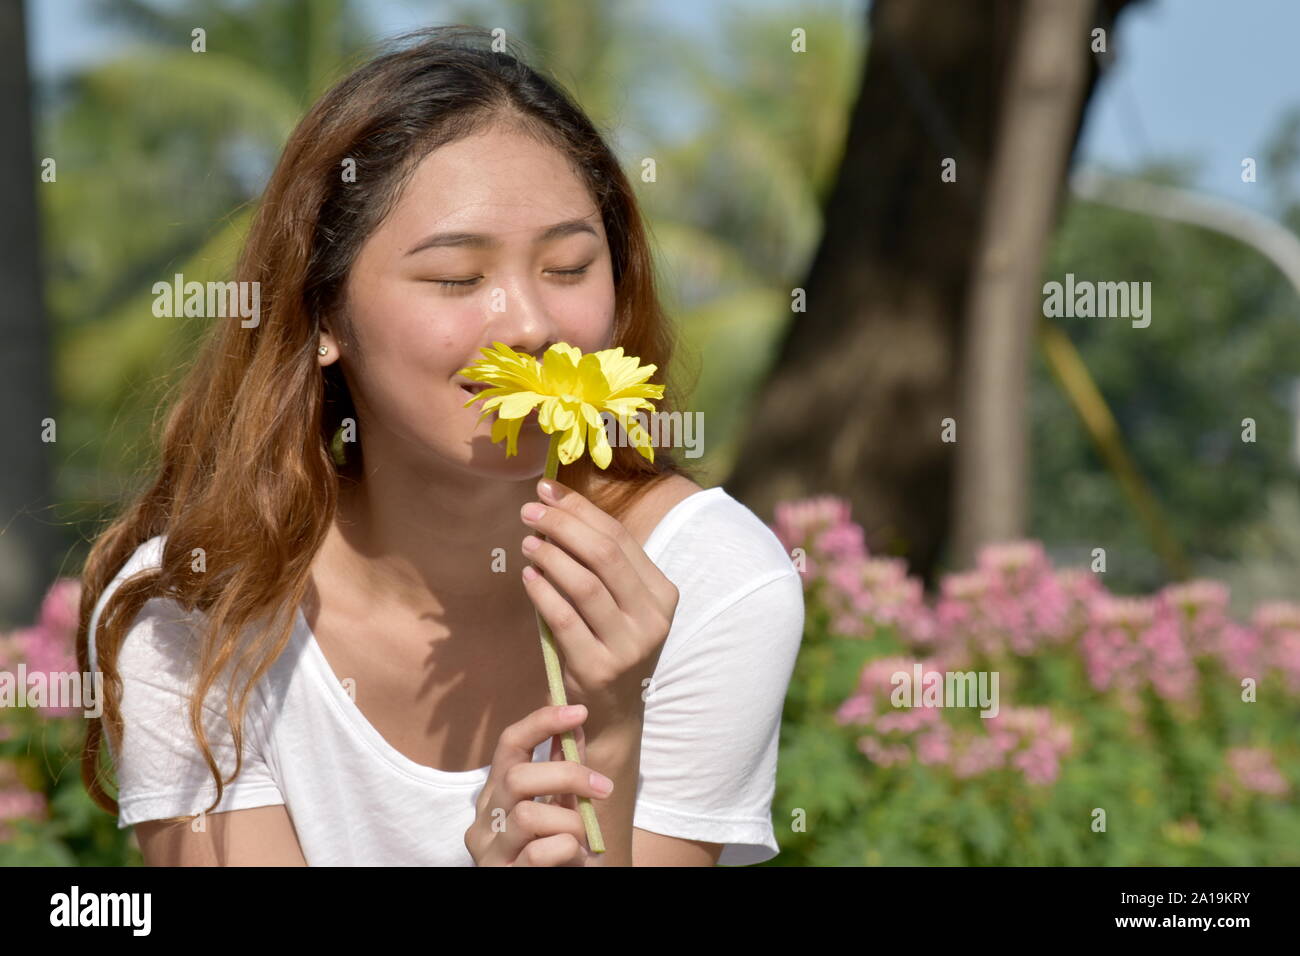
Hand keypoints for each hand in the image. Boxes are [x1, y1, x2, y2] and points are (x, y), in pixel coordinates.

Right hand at [464, 704, 611, 866]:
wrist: (558, 890)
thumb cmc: (562, 854)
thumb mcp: (566, 806)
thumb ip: (565, 768)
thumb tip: (575, 720)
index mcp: (497, 795)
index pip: (508, 744)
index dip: (541, 721)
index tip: (579, 710)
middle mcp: (484, 821)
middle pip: (517, 777)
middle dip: (568, 775)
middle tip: (603, 788)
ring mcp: (488, 852)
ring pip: (528, 815)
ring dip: (570, 822)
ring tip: (582, 838)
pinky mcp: (502, 876)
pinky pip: (539, 851)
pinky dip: (567, 849)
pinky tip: (574, 858)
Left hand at [520, 477, 679, 729]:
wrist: (613, 713)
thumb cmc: (609, 645)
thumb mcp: (619, 604)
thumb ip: (601, 565)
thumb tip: (557, 509)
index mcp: (663, 594)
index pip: (620, 538)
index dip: (581, 509)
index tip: (546, 491)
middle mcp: (653, 618)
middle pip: (604, 555)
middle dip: (563, 525)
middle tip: (530, 512)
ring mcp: (629, 646)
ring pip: (585, 584)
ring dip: (550, 556)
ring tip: (527, 542)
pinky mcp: (599, 669)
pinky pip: (565, 619)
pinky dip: (542, 592)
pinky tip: (527, 576)